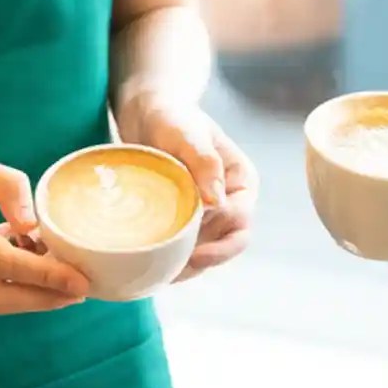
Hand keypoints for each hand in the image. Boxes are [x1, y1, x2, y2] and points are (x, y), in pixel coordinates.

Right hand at [0, 156, 89, 313]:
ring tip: (61, 278)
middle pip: (5, 298)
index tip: (81, 282)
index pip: (8, 264)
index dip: (48, 276)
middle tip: (82, 290)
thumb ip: (7, 186)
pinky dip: (12, 289)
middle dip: (48, 299)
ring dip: (32, 296)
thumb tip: (33, 224)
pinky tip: (26, 265)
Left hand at [116, 95, 258, 281]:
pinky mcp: (184, 219)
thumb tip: (218, 202)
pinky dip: (174, 258)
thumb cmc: (171, 117)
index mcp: (241, 180)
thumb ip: (204, 163)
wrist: (146, 114)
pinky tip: (153, 266)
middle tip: (177, 272)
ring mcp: (208, 212)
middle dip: (207, 260)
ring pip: (208, 249)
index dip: (223, 242)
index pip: (241, 219)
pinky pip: (186, 246)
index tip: (195, 253)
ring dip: (189, 266)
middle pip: (229, 242)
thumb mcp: (188, 134)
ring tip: (163, 274)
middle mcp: (230, 199)